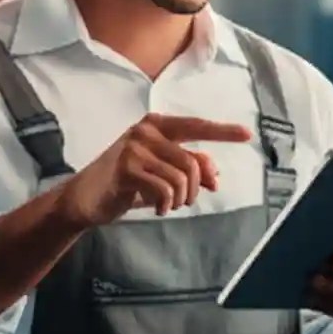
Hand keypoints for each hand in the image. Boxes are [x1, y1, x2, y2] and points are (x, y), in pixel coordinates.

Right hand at [55, 113, 251, 227]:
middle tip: (182, 202)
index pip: (196, 126)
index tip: (247, 134)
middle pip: (193, 162)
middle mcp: (146, 130)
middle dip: (194, 189)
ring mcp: (135, 147)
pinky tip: (156, 208)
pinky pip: (164, 189)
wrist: (85, 197)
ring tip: (166, 205)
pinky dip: (165, 205)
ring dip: (179, 200)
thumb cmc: (125, 182)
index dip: (223, 131)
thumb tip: (216, 176)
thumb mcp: (160, 172)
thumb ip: (187, 168)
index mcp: (156, 125)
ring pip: (181, 178)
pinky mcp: (126, 167)